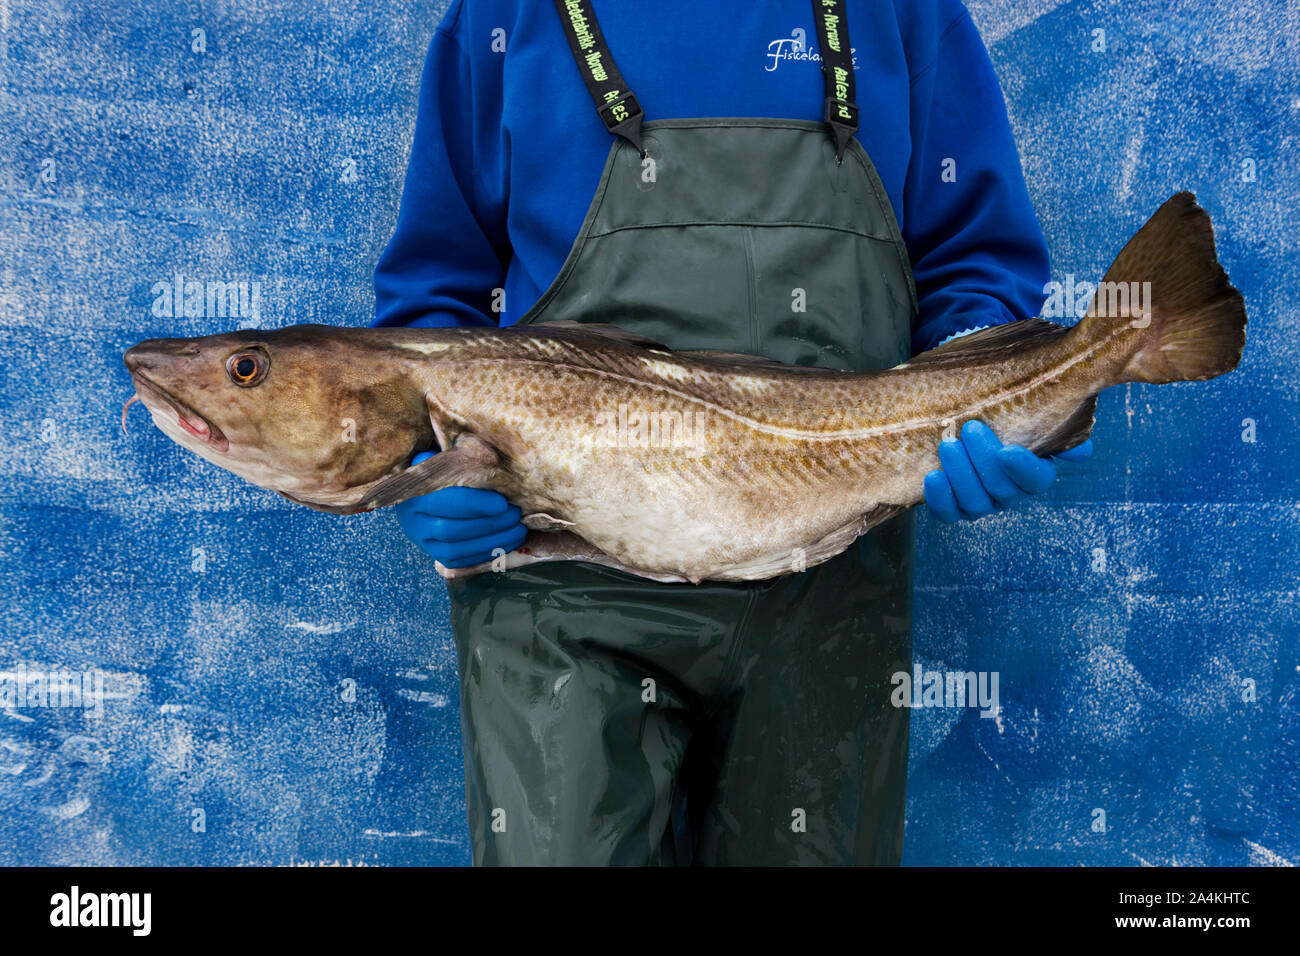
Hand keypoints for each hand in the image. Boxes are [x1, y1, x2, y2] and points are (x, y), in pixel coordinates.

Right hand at [394, 451, 526, 567]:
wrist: (420, 492)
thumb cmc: (440, 472)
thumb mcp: (445, 460)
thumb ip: (462, 461)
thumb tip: (493, 460)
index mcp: (414, 494)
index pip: (445, 502)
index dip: (476, 504)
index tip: (503, 503)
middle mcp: (414, 521)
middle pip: (451, 530)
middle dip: (489, 524)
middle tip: (515, 514)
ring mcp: (423, 542)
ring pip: (455, 550)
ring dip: (491, 542)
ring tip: (517, 530)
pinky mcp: (435, 555)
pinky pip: (460, 562)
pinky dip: (486, 554)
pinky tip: (508, 542)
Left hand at [923, 420, 1091, 522]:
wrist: (959, 418)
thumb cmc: (998, 412)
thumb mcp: (1028, 410)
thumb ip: (1057, 425)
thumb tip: (1080, 452)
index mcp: (1033, 472)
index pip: (1037, 480)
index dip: (1023, 469)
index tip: (1007, 450)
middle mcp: (1009, 492)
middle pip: (1002, 489)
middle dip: (984, 461)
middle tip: (970, 429)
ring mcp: (981, 502)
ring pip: (975, 503)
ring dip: (961, 475)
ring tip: (948, 446)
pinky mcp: (953, 507)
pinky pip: (949, 513)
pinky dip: (941, 498)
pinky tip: (934, 476)